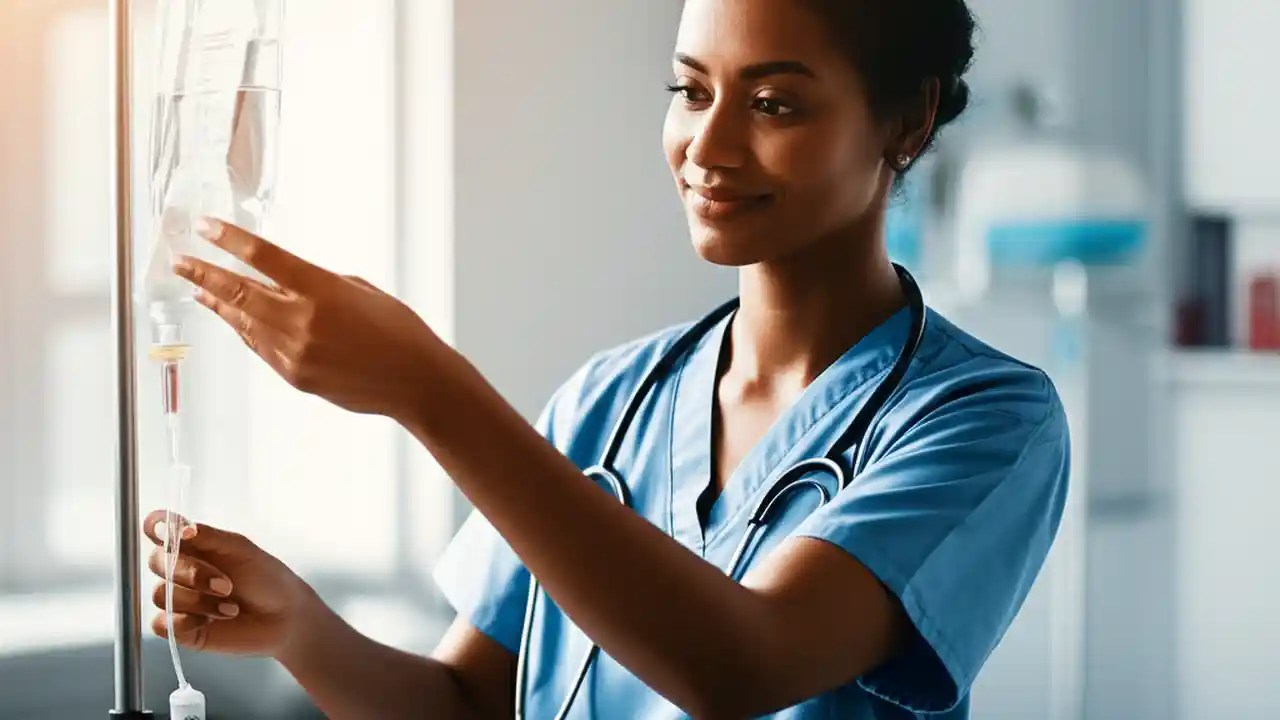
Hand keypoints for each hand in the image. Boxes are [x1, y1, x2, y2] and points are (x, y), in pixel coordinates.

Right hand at [143, 509, 312, 658]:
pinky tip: (214, 620)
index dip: (156, 526)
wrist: (284, 617)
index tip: (170, 532)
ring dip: (198, 601)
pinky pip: (162, 624)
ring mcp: (178, 599)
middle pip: (156, 562)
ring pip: (161, 594)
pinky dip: (188, 622)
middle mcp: (180, 570)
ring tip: (231, 606)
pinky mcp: (179, 628)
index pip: (158, 528)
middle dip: (191, 573)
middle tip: (226, 584)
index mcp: (192, 544)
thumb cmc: (266, 579)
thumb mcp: (242, 550)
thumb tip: (180, 528)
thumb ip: (209, 537)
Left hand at [172, 218, 443, 423]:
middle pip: (239, 291)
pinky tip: (235, 320)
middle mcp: (303, 321)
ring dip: (218, 304)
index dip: (230, 240)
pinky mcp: (296, 376)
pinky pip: (261, 348)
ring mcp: (296, 352)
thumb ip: (322, 283)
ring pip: (243, 322)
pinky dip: (245, 330)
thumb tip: (290, 282)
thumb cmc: (401, 333)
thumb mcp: (364, 291)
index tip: (206, 228)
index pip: (264, 258)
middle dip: (204, 274)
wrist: (417, 382)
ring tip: (198, 290)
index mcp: (324, 291)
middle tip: (181, 261)